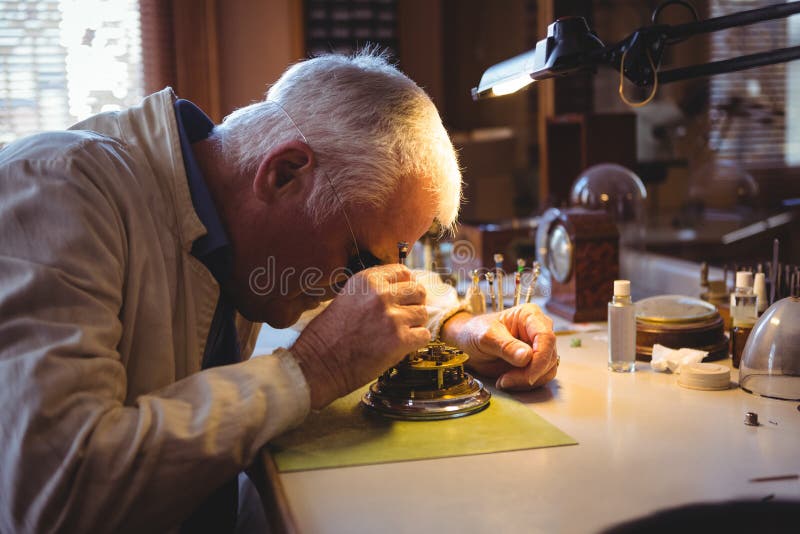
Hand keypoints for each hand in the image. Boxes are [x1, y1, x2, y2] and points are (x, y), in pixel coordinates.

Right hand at [291, 264, 430, 407]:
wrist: (318, 363)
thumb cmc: (329, 335)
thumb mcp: (348, 297)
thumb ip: (374, 291)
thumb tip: (402, 289)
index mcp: (367, 280)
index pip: (403, 272)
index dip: (406, 285)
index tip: (404, 296)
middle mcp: (381, 294)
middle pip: (418, 291)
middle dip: (414, 304)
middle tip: (404, 317)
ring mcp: (392, 317)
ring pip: (422, 314)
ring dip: (414, 325)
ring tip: (396, 334)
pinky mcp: (399, 340)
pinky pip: (424, 335)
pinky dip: (415, 342)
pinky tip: (400, 346)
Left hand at [441, 304, 557, 390]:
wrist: (467, 343)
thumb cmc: (474, 332)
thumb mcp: (485, 337)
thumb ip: (505, 346)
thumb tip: (527, 356)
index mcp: (529, 315)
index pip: (546, 337)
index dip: (541, 358)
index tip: (528, 375)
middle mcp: (538, 329)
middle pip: (549, 356)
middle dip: (530, 373)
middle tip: (506, 380)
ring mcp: (538, 346)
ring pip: (548, 369)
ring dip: (527, 381)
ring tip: (503, 380)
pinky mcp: (535, 362)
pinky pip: (540, 377)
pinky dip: (525, 384)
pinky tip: (507, 381)